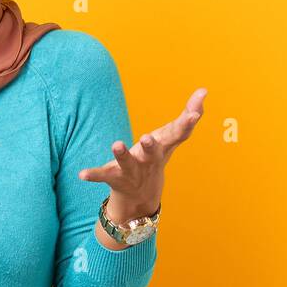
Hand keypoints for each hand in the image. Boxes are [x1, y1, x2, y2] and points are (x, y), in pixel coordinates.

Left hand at [79, 88, 206, 232]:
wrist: (141, 197)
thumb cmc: (155, 157)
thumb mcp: (170, 137)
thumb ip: (186, 115)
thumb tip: (204, 90)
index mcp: (162, 147)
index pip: (177, 134)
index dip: (187, 123)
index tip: (195, 114)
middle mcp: (149, 160)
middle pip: (151, 152)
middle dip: (150, 145)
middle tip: (147, 137)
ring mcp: (132, 170)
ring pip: (126, 163)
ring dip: (122, 154)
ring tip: (116, 144)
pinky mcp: (114, 177)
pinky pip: (102, 175)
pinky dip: (93, 174)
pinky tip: (82, 174)